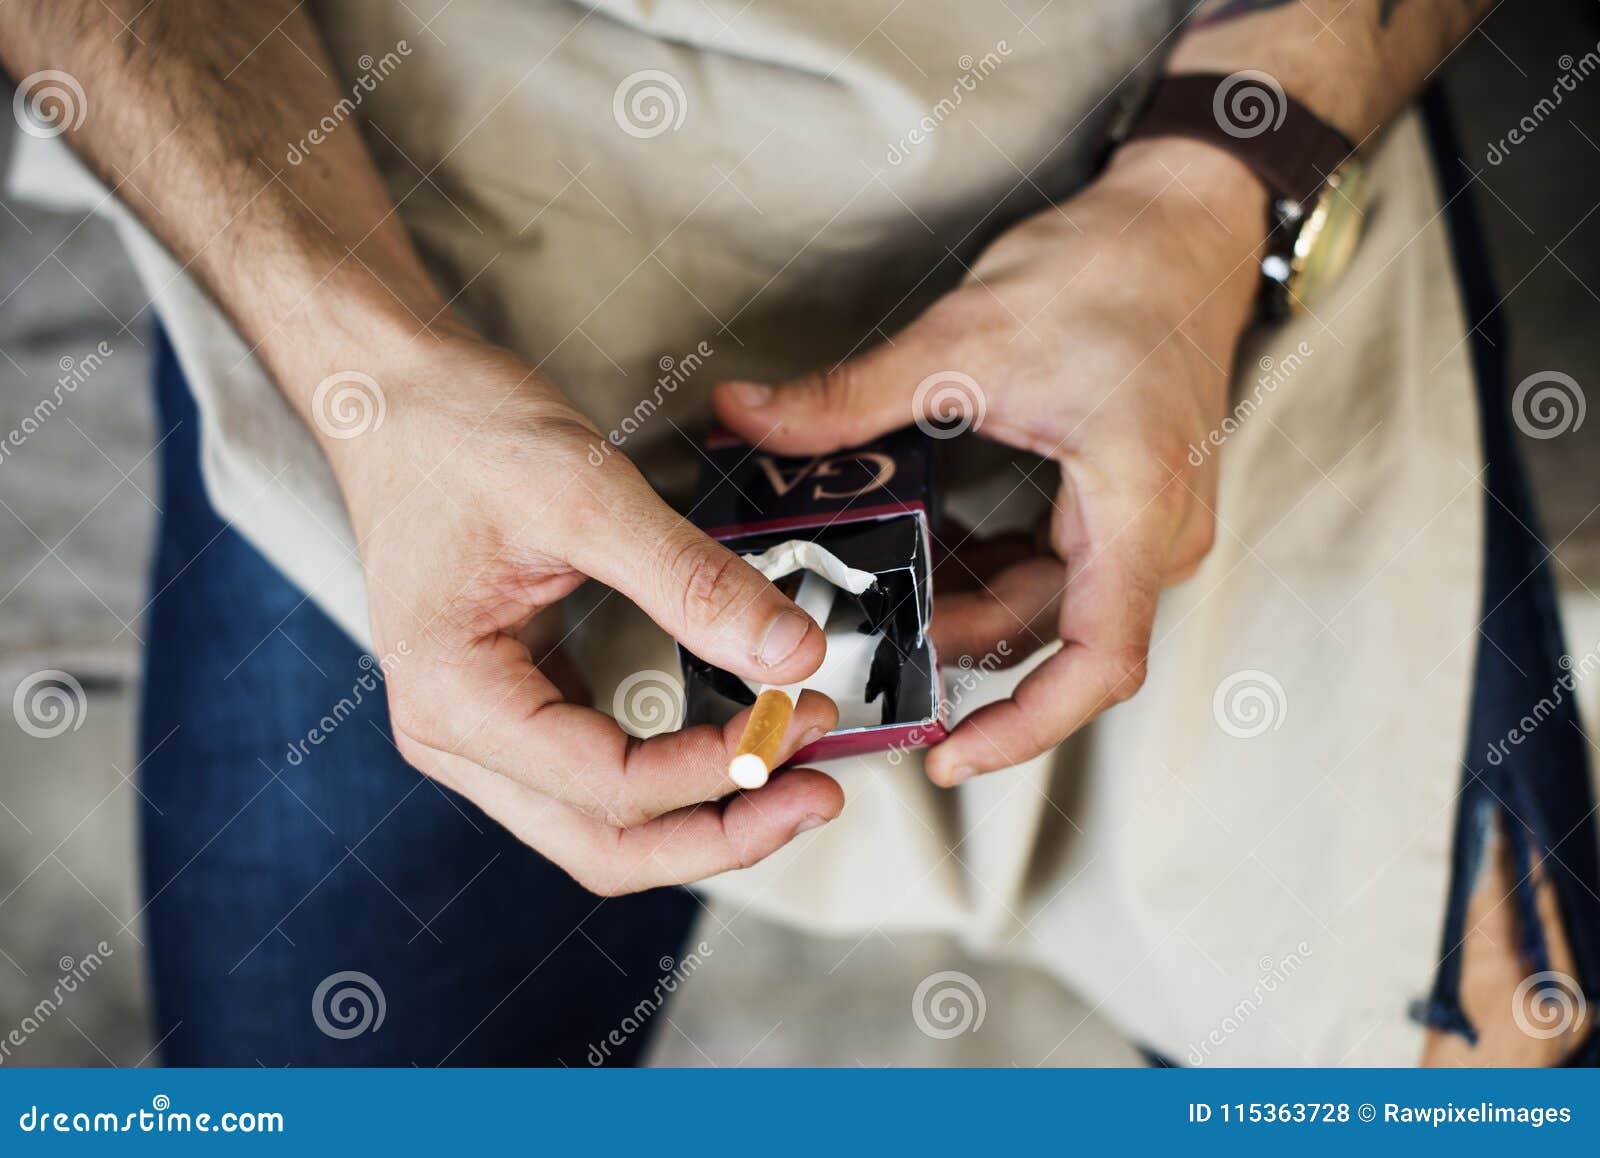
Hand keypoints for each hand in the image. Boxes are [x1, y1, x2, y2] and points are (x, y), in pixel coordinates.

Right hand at [311, 334, 843, 895]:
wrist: (391, 394)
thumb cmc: (453, 430)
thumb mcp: (583, 492)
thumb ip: (692, 581)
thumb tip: (791, 653)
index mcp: (453, 698)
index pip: (608, 787)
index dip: (717, 769)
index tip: (798, 719)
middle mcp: (455, 735)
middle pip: (605, 845)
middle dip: (721, 831)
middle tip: (817, 791)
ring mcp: (481, 729)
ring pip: (603, 827)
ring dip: (704, 815)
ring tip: (794, 774)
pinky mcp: (515, 705)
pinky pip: (600, 778)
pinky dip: (676, 778)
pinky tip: (739, 746)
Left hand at [711, 139, 1267, 786]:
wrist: (1182, 223)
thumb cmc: (1110, 272)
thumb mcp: (964, 339)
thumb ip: (850, 396)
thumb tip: (743, 414)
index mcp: (1139, 509)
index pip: (1100, 661)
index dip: (1027, 727)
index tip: (951, 755)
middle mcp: (1158, 535)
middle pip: (1055, 639)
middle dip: (957, 651)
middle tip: (861, 649)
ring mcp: (1148, 524)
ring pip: (1050, 610)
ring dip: (967, 612)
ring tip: (878, 605)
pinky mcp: (1126, 507)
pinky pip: (1058, 574)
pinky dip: (991, 576)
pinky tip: (925, 561)